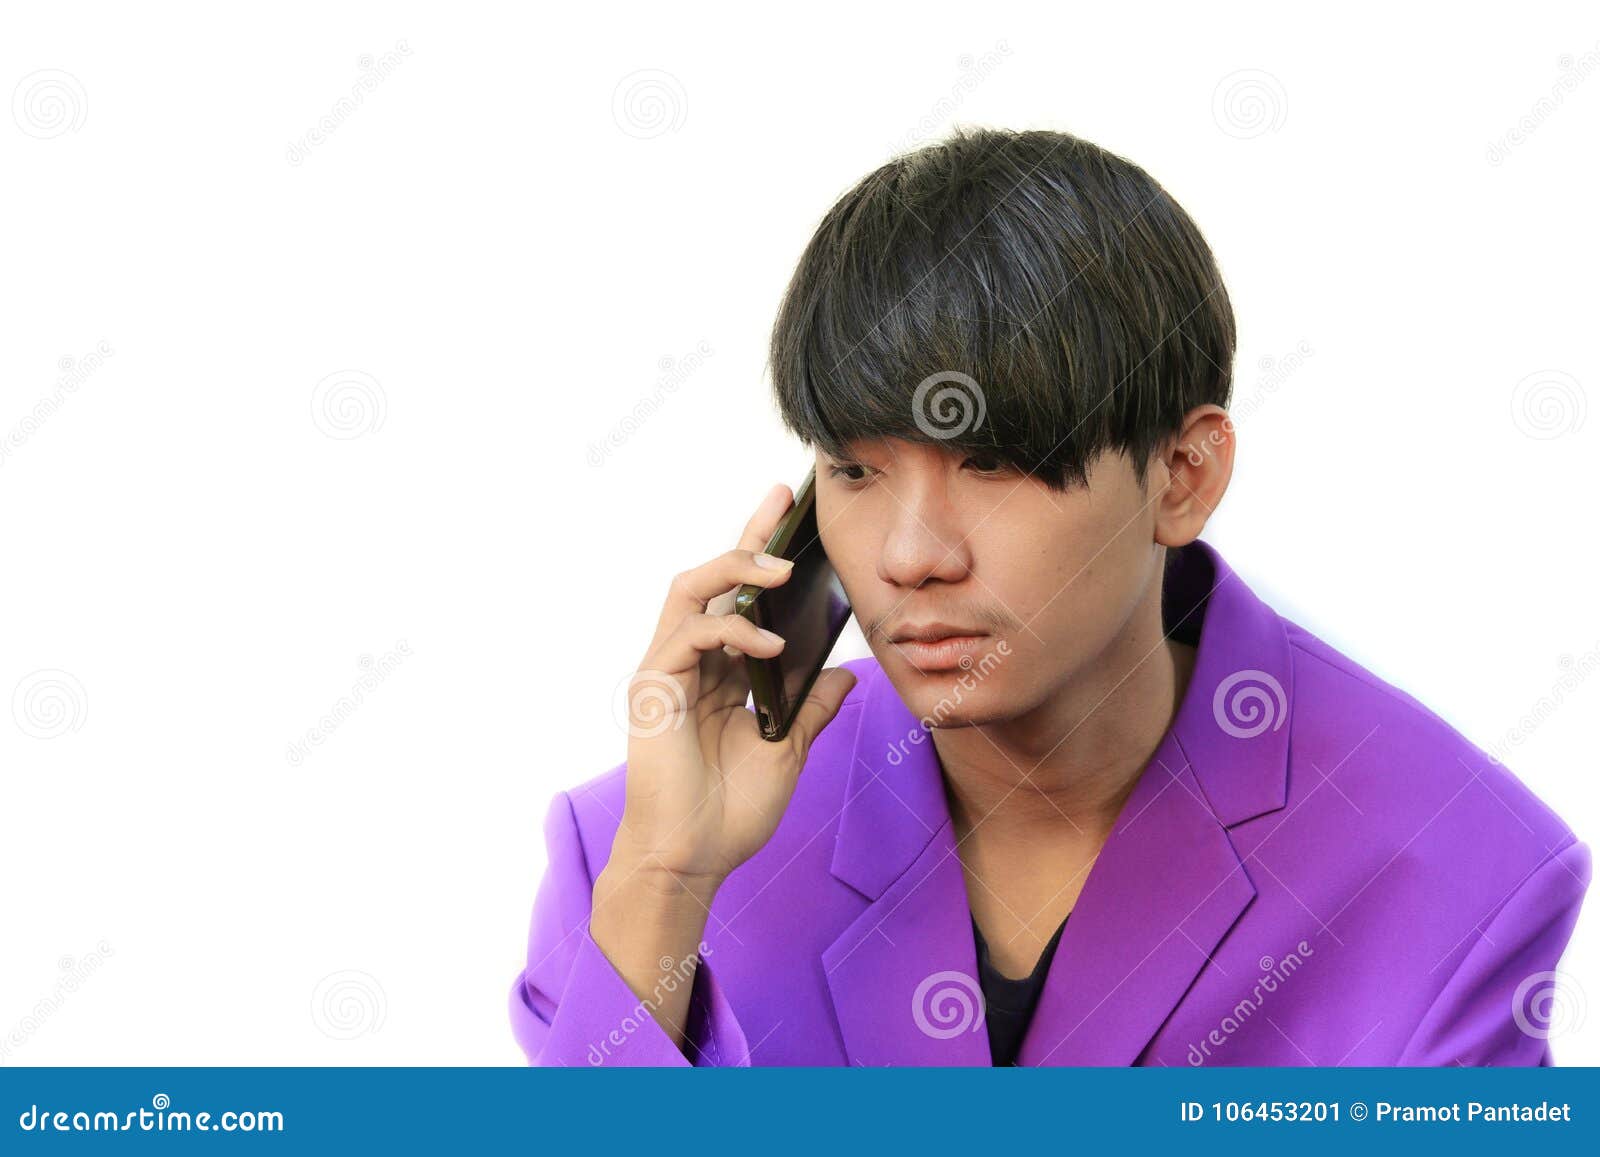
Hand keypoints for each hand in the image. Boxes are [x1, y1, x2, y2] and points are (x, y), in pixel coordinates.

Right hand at [610, 481, 857, 893]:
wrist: (692, 860)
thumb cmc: (728, 812)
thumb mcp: (787, 752)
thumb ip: (810, 709)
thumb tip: (846, 675)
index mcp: (717, 672)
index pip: (737, 599)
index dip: (758, 551)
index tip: (789, 512)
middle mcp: (687, 662)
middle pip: (710, 577)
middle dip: (746, 537)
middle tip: (781, 504)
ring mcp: (667, 671)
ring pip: (688, 590)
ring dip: (733, 570)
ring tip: (779, 569)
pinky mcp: (654, 687)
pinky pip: (689, 635)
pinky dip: (731, 631)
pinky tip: (769, 645)